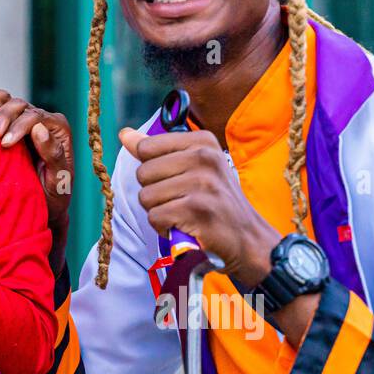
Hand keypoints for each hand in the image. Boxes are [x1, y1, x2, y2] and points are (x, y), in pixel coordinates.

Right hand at [0, 87, 73, 228]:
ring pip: (4, 99)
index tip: (4, 144)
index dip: (19, 126)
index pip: (36, 117)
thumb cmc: (52, 194)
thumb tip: (40, 130)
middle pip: (18, 105)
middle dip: (2, 116)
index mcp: (56, 128)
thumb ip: (53, 155)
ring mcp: (21, 118)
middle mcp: (40, 118)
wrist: (40, 204)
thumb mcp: (59, 180)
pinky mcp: (6, 121)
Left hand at [119, 127, 280, 288]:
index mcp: (202, 142)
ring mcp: (202, 184)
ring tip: (182, 214)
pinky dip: (163, 228)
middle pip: (143, 173)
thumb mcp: (193, 167)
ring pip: (146, 197)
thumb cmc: (216, 201)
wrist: (248, 238)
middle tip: (180, 201)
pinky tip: (183, 227)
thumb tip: (125, 134)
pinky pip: (155, 217)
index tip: (174, 179)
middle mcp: (204, 158)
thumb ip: (157, 150)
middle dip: (154, 193)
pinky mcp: (197, 211)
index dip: (152, 170)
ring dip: (158, 212)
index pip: (146, 148)